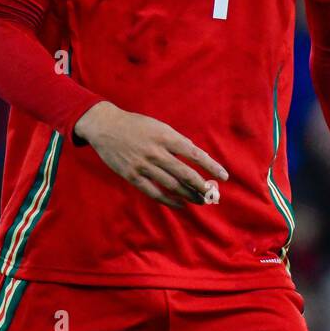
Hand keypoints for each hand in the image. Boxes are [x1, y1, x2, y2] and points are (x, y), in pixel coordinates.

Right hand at [73, 101, 228, 207]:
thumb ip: (176, 141)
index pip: (194, 153)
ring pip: (172, 185)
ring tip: (201, 201)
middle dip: (202, 186)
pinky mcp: (132, 176)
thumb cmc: (136, 125)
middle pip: (185, 173)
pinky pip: (154, 192)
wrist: (105, 126)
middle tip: (214, 195)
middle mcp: (156, 151)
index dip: (210, 166)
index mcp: (165, 136)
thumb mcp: (159, 126)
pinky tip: (180, 205)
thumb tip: (196, 155)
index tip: (224, 176)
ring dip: (188, 195)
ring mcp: (143, 165)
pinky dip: (169, 201)